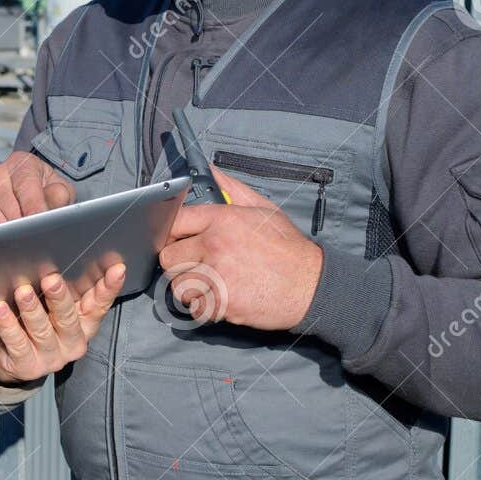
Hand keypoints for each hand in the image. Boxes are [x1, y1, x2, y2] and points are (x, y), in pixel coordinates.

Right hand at [0, 150, 75, 230]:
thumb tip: (51, 205)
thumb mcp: (59, 188)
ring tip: (22, 235)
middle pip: (13, 215)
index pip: (29, 195)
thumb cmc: (42, 187)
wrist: (26, 186)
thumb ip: (58, 195)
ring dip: (10, 238)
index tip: (43, 230)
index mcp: (21, 164)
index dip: (38, 216)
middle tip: (37, 237)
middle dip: (26, 231)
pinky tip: (5, 238)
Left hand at [0, 264, 126, 382]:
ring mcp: (51, 357)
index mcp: (83, 323)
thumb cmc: (31, 322)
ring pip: (42, 331)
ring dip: (31, 309)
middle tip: (51, 278)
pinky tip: (0, 308)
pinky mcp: (28, 367)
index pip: (99, 305)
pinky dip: (8, 324)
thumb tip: (57, 246)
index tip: (117, 267)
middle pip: (68, 318)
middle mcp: (72, 341)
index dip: (109, 287)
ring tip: (22, 291)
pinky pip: (17, 343)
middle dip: (60, 297)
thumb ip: (59, 285)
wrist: (7, 359)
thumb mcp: (50, 304)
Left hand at [158, 166, 322, 330]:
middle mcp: (215, 246)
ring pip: (178, 285)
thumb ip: (231, 189)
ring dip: (191, 287)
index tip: (178, 240)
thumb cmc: (288, 248)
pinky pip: (194, 308)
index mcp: (222, 220)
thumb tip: (211, 171)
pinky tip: (219, 299)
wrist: (311, 286)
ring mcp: (217, 276)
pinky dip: (203, 308)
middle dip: (179, 263)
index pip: (174, 221)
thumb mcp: (263, 209)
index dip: (172, 232)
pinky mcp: (222, 303)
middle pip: (169, 257)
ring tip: (210, 283)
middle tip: (196, 265)